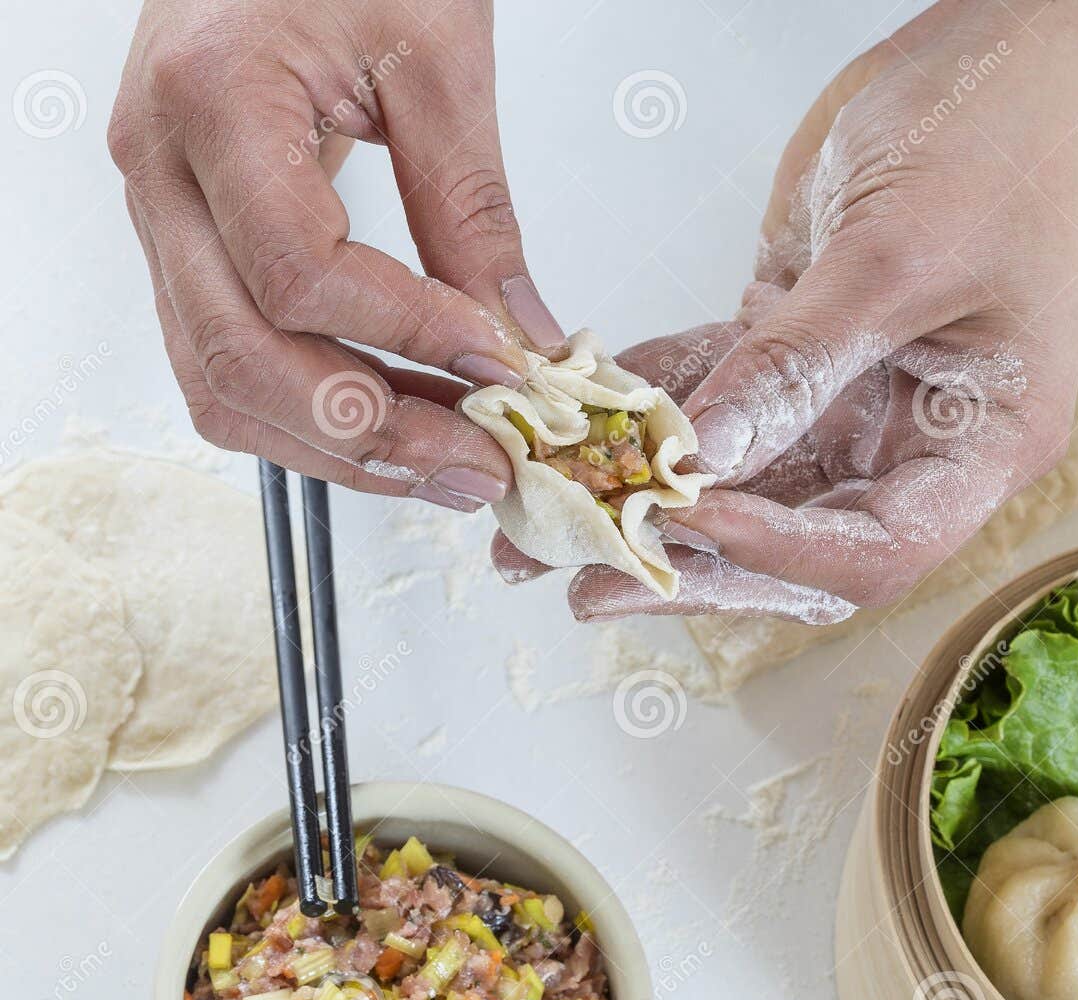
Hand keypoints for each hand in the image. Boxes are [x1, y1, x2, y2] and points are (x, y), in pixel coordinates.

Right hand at [109, 0, 563, 508]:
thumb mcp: (436, 56)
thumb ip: (473, 205)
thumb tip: (523, 336)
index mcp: (214, 98)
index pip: (299, 271)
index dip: (408, 335)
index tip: (502, 367)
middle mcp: (160, 166)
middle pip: (239, 355)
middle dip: (373, 433)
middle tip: (480, 464)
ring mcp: (159, 209)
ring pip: (218, 380)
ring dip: (338, 447)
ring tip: (447, 470)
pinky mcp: (183, 236)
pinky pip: (225, 355)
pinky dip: (310, 412)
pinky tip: (396, 428)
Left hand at [546, 1, 1077, 617]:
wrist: (1001, 51)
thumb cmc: (993, 141)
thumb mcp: (892, 258)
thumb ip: (797, 364)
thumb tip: (703, 459)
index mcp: (982, 443)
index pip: (878, 547)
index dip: (782, 554)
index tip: (689, 524)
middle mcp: (919, 439)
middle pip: (801, 538)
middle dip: (697, 561)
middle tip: (590, 579)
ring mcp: (858, 397)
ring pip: (748, 481)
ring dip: (656, 498)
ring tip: (555, 517)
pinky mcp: (803, 346)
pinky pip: (720, 395)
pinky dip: (655, 406)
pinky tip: (583, 421)